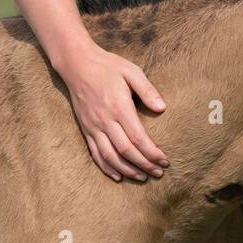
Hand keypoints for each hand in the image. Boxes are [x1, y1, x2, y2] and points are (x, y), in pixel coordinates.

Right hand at [56, 43, 168, 181]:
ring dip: (127, 170)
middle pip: (126, 151)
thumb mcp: (131, 71)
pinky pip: (95, 153)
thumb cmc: (108, 66)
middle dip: (144, 165)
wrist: (77, 64)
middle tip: (158, 173)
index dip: (152, 153)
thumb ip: (148, 90)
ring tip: (142, 177)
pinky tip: (117, 176)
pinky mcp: (85, 129)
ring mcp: (93, 126)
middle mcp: (104, 120)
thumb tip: (162, 108)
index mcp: (119, 107)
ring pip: (110, 156)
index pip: (138, 138)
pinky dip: (106, 167)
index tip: (164, 160)